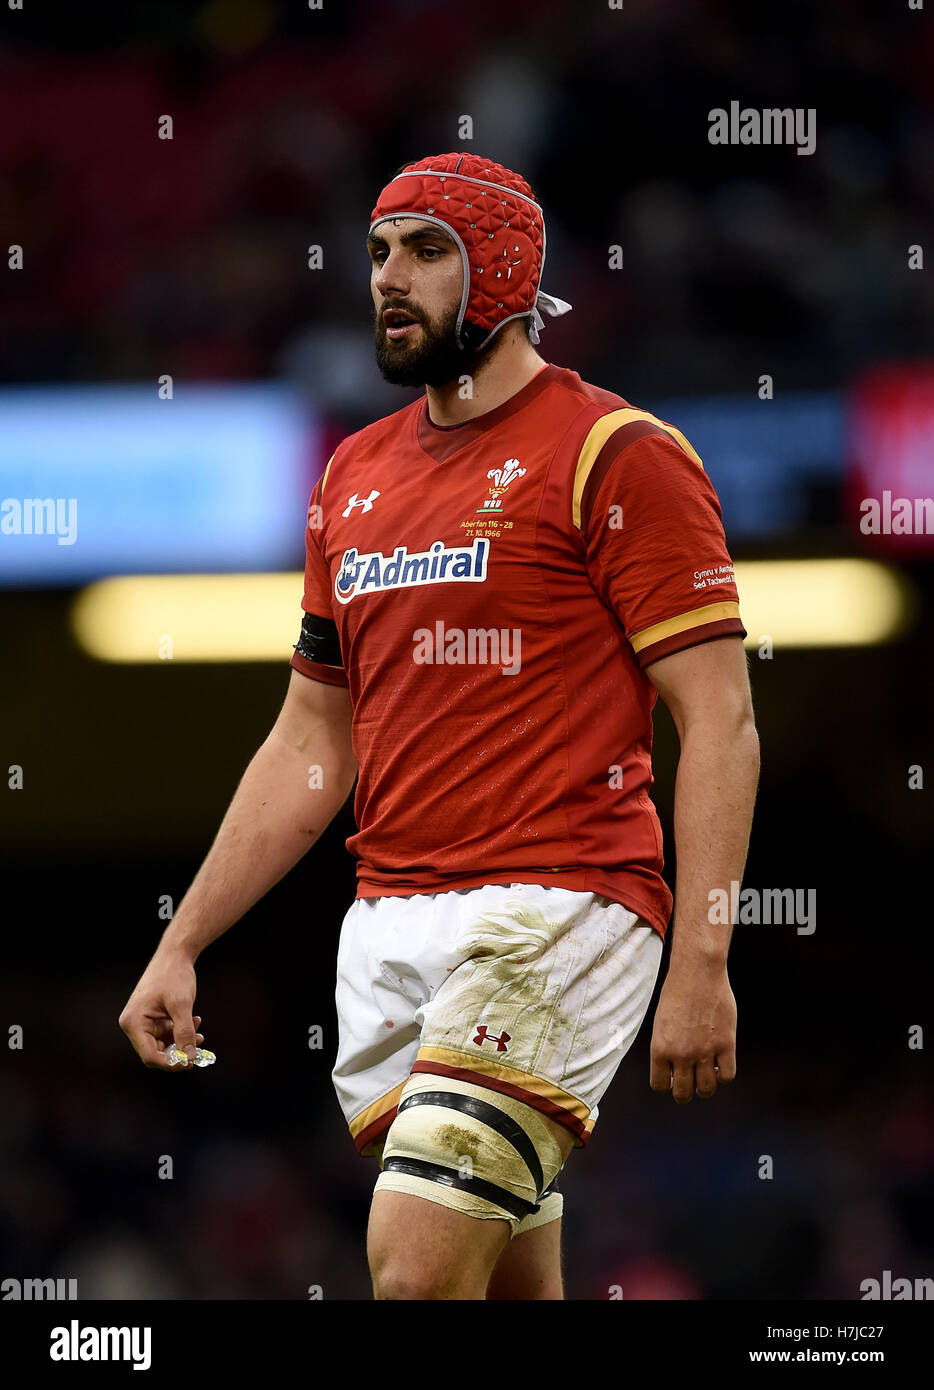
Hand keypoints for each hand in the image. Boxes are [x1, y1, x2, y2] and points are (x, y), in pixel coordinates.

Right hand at [118, 950, 204, 1070]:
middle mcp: (134, 1025)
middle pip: (155, 1053)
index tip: (190, 1062)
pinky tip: (195, 1023)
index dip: (169, 1063)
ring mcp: (143, 1022)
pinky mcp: (153, 1019)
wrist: (175, 955)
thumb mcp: (182, 1005)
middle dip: (177, 1054)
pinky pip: (166, 1035)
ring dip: (182, 1043)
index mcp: (133, 1022)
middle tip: (198, 1053)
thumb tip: (189, 1057)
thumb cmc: (174, 976)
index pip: (149, 1055)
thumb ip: (184, 1032)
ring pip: (163, 1045)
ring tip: (199, 1034)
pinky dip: (181, 1033)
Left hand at [649, 965, 735, 1102]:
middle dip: (686, 1093)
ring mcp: (705, 1051)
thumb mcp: (661, 1023)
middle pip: (684, 1093)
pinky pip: (727, 1075)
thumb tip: (675, 1068)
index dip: (667, 1084)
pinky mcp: (726, 1044)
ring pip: (707, 1089)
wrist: (697, 973)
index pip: (660, 1085)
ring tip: (706, 1076)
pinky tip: (720, 1064)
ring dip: (706, 1087)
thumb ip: (667, 1047)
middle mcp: (681, 1054)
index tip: (672, 1079)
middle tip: (690, 1085)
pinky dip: (724, 1075)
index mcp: (660, 1048)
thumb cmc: (677, 993)